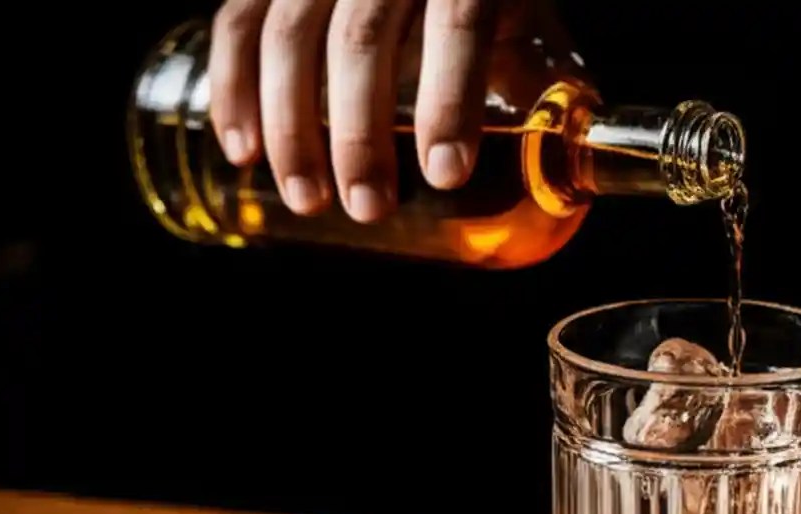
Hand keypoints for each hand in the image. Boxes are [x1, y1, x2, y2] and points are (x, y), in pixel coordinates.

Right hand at [207, 0, 547, 221]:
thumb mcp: (535, 29)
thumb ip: (546, 87)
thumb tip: (567, 171)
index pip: (458, 23)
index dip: (449, 99)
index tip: (445, 175)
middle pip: (361, 37)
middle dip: (359, 133)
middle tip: (367, 207)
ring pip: (288, 32)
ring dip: (289, 124)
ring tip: (308, 200)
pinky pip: (239, 20)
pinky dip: (233, 87)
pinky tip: (242, 150)